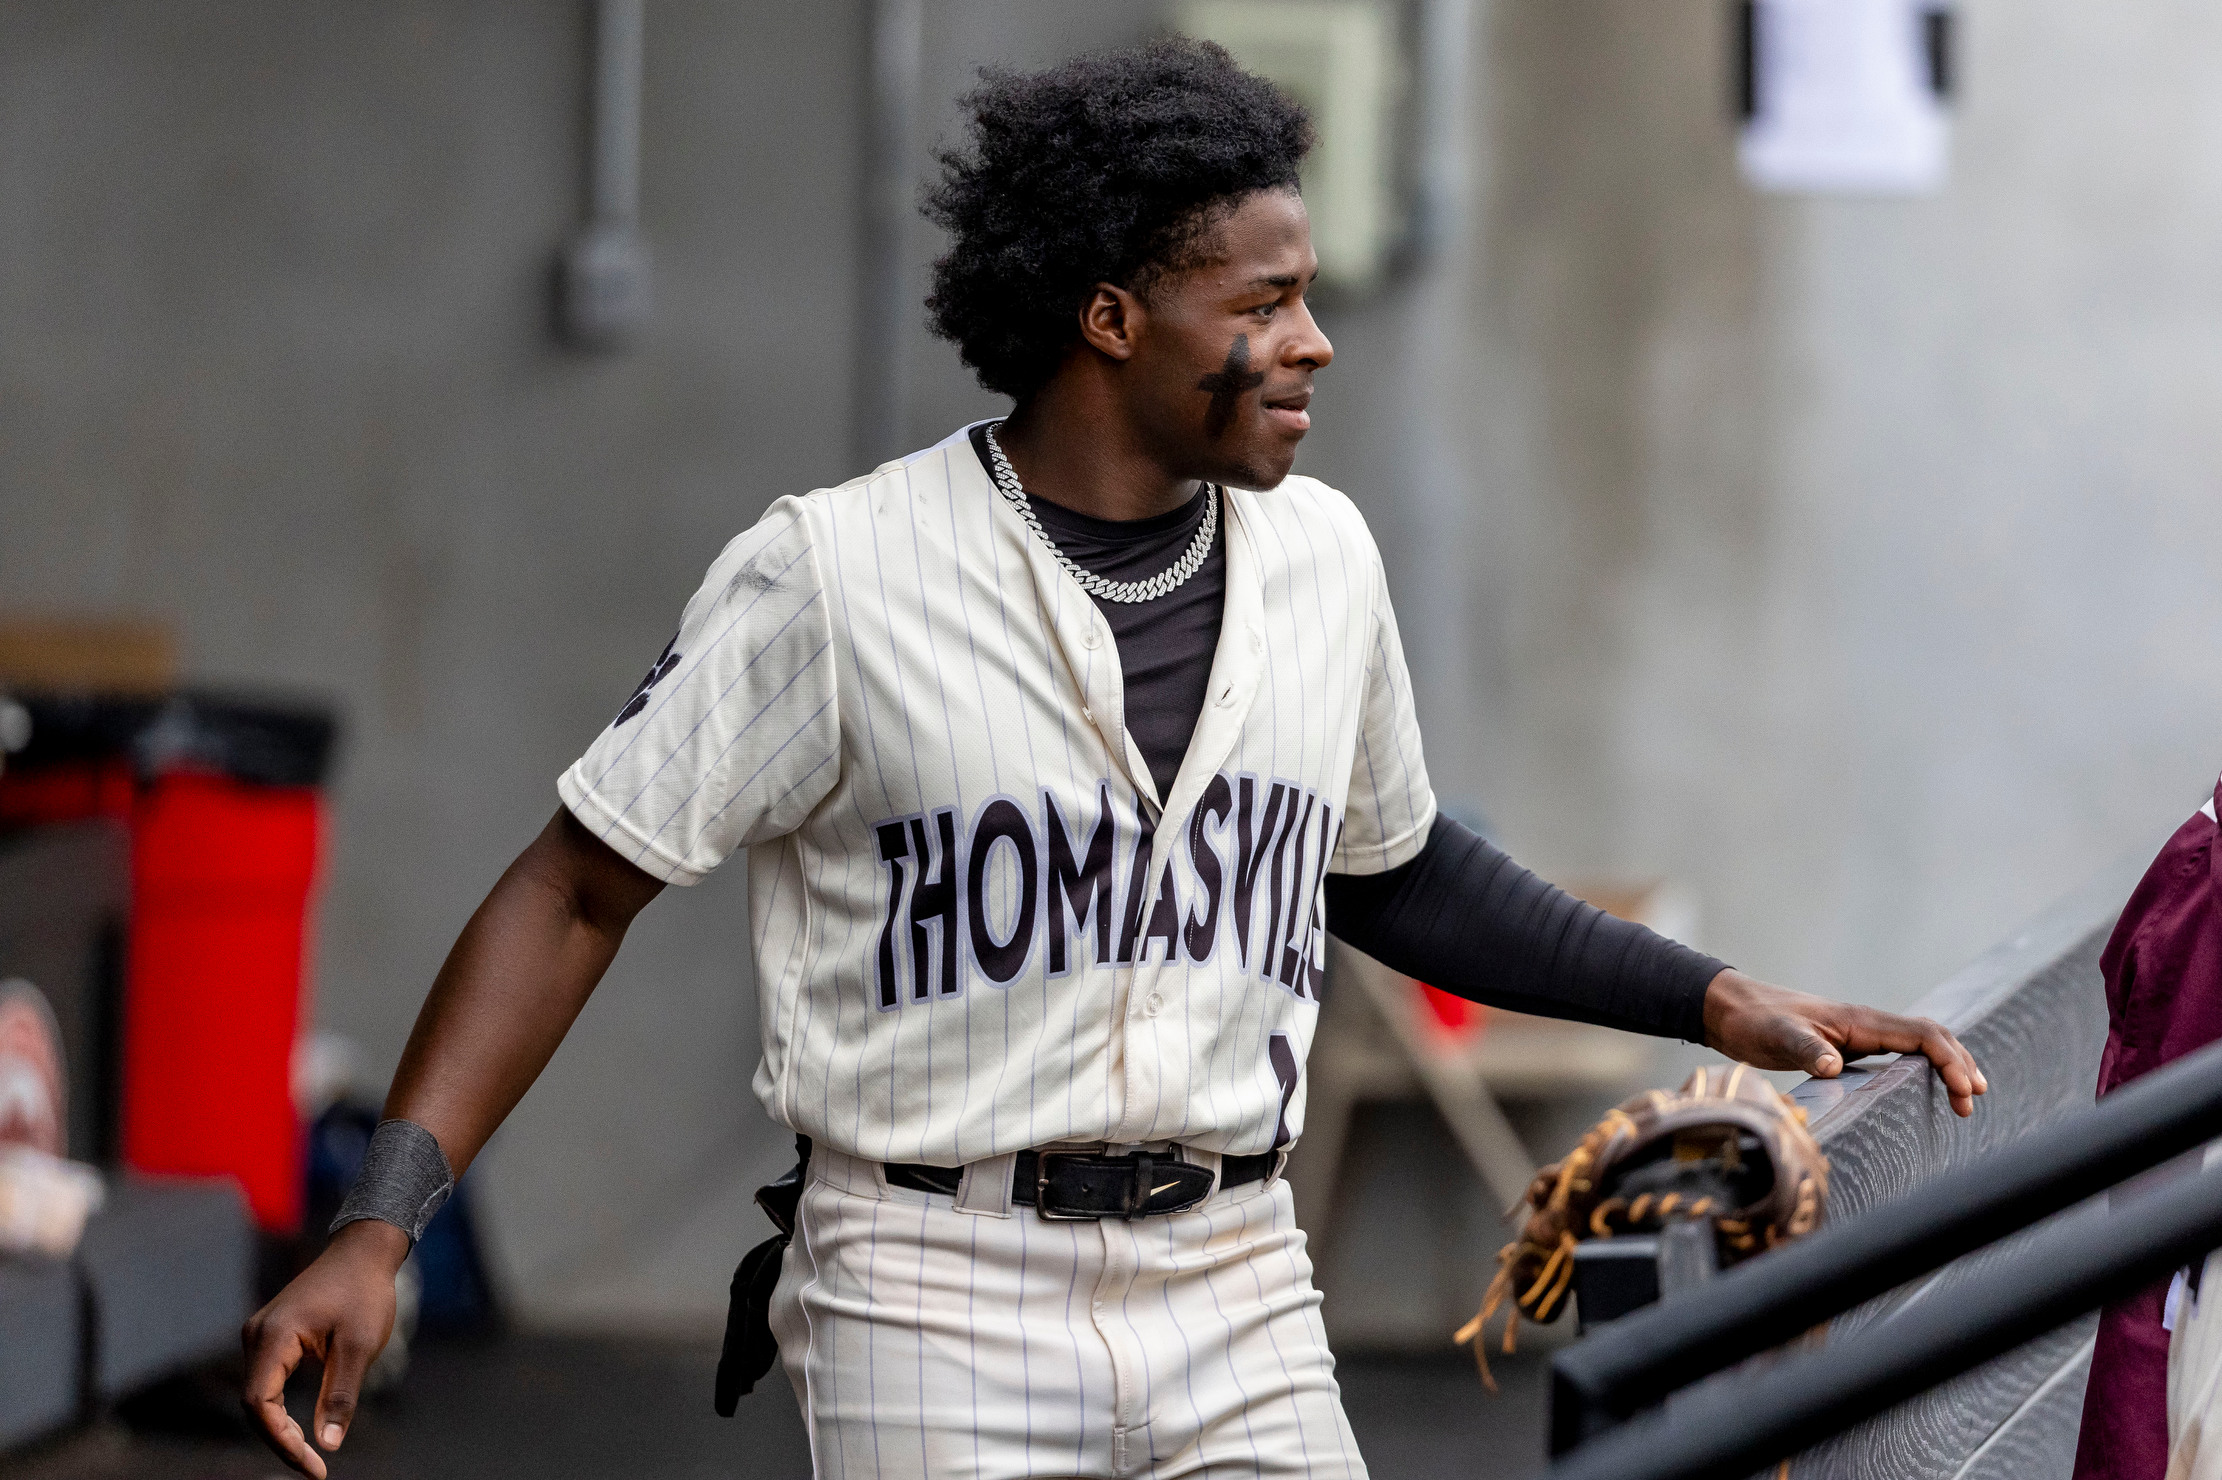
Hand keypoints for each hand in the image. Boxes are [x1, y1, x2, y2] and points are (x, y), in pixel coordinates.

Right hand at [241, 1219, 408, 1476]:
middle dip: (282, 1440)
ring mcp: (259, 1335)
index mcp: (272, 1336)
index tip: (314, 1467)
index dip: (283, 1442)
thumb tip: (327, 1445)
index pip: (261, 1405)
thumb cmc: (364, 1292)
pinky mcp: (270, 1337)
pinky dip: (280, 1410)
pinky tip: (300, 1430)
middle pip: (255, 1404)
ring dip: (279, 1428)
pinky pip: (267, 1382)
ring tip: (309, 1455)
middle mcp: (256, 1335)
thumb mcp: (360, 1347)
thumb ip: (341, 1396)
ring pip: (260, 1396)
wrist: (364, 1251)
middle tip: (315, 1468)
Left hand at [1702, 968, 1988, 1117]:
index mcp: (1860, 1020)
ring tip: (1965, 1097)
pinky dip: (1919, 1070)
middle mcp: (1866, 1024)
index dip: (1949, 1061)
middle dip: (1958, 1064)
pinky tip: (1923, 1091)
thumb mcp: (1777, 1036)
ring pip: (1916, 1044)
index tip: (1964, 1091)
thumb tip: (1833, 1067)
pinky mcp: (1847, 1046)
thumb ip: (1806, 1049)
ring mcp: (1858, 1034)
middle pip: (1930, 1037)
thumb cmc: (1754, 1021)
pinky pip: (1895, 1055)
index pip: (1922, 1034)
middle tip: (1974, 1101)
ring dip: (1944, 1066)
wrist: (1730, 1009)